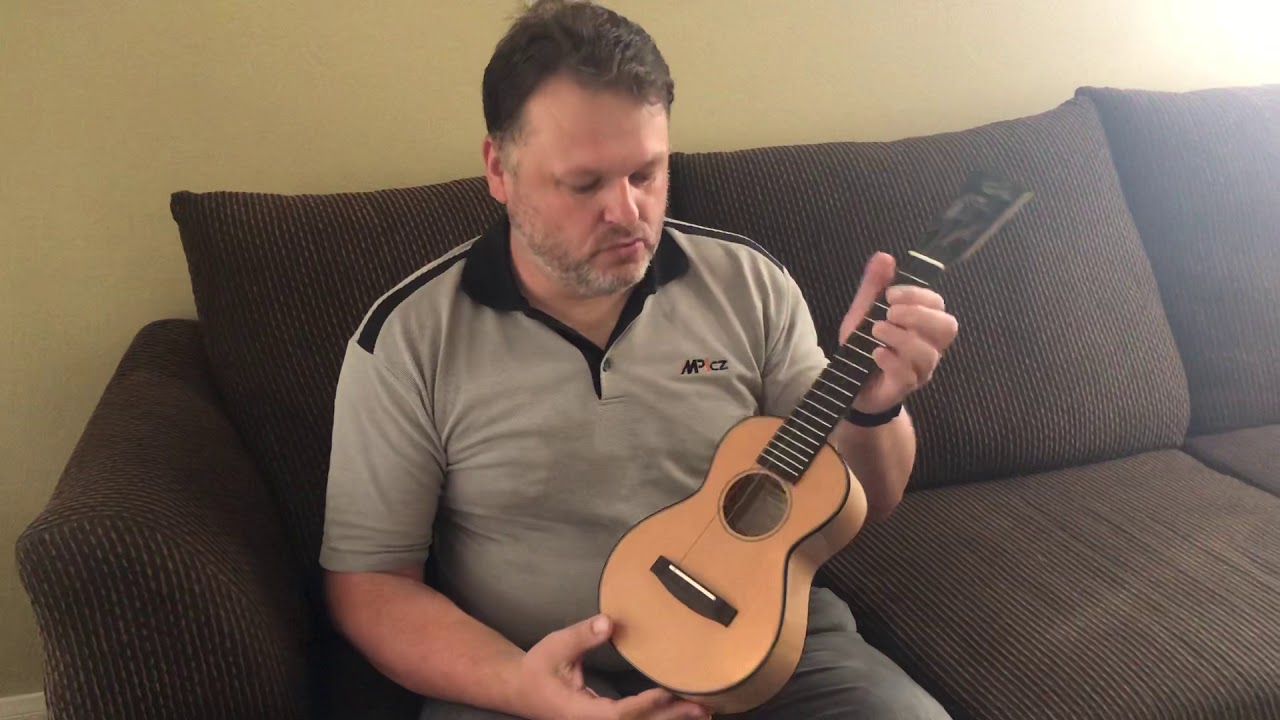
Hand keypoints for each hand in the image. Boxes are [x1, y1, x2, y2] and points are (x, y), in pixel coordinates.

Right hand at [511, 613, 711, 719]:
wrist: (521, 689)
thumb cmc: (537, 668)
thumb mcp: (555, 647)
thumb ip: (581, 636)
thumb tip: (609, 622)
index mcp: (580, 713)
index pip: (618, 714)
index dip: (644, 705)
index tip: (668, 691)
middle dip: (669, 717)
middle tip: (702, 706)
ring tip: (703, 712)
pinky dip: (660, 718)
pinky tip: (681, 713)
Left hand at [838, 252, 957, 414]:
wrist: (849, 384)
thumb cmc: (863, 346)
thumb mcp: (864, 312)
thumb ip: (874, 286)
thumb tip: (885, 257)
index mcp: (923, 325)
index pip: (938, 305)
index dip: (918, 296)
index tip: (891, 293)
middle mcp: (928, 346)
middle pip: (947, 328)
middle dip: (918, 315)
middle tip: (889, 312)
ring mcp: (919, 369)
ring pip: (928, 353)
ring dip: (901, 337)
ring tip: (876, 331)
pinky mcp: (903, 387)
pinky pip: (908, 374)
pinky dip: (891, 360)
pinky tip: (875, 353)